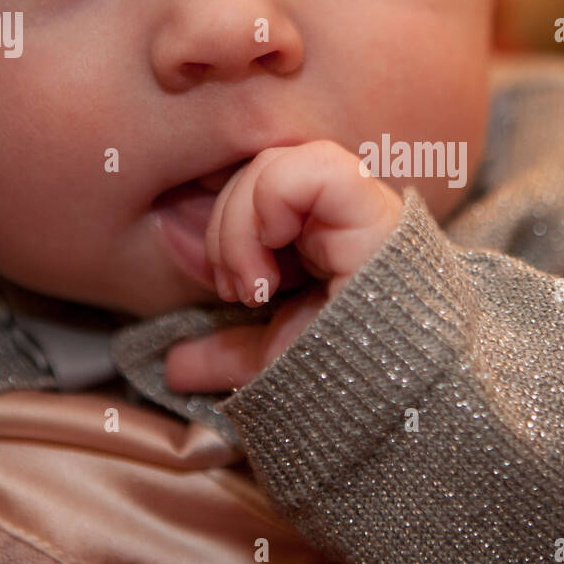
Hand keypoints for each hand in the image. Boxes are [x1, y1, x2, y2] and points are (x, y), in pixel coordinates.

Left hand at [164, 140, 403, 392]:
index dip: (227, 230)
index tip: (230, 291)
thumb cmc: (344, 380)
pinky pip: (311, 167)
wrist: (390, 402)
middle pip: (256, 172)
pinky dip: (270, 204)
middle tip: (241, 292)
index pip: (257, 190)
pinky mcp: (371, 207)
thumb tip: (173, 366)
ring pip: (274, 162)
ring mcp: (358, 206)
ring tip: (257, 285)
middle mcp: (341, 214)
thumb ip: (227, 353)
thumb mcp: (273, 361)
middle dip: (226, 231)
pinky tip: (272, 259)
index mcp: (323, 237)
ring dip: (242, 223)